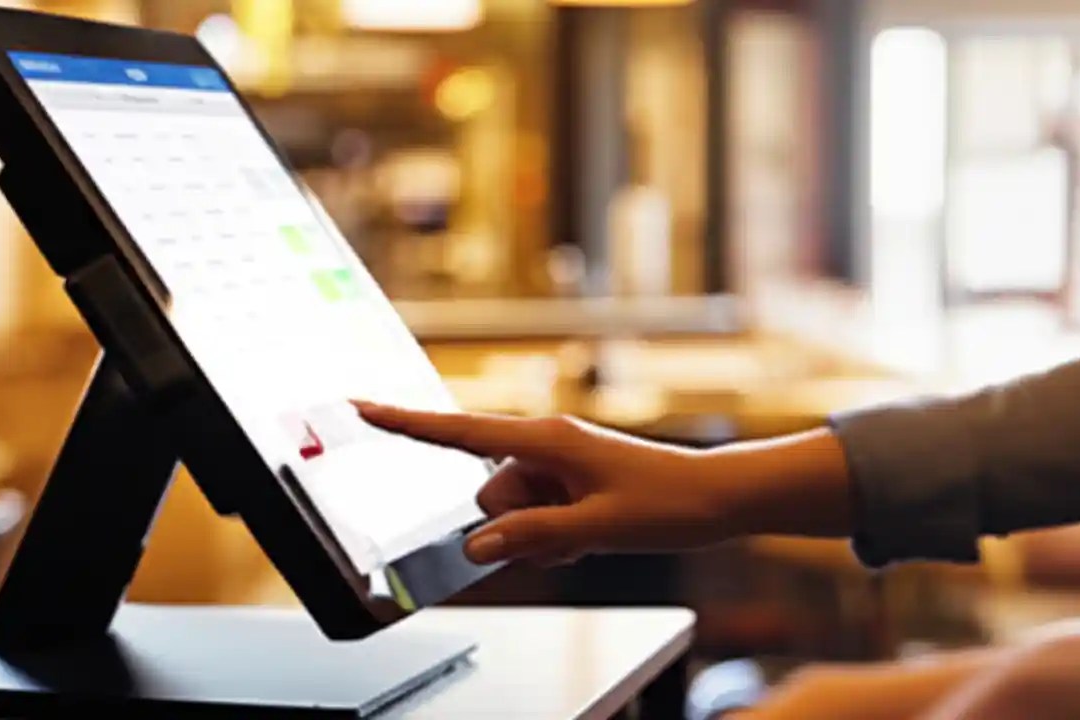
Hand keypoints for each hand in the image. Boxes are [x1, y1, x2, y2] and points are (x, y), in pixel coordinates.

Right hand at [354, 403, 853, 566]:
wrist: (718, 498)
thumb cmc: (668, 501)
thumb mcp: (596, 528)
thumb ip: (531, 536)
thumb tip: (477, 546)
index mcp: (546, 439)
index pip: (459, 430)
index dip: (406, 422)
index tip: (361, 408)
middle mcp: (545, 445)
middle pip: (490, 493)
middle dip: (514, 525)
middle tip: (568, 537)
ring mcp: (558, 464)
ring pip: (513, 511)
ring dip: (539, 535)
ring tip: (587, 536)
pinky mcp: (569, 481)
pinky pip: (536, 516)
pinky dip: (554, 535)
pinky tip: (590, 536)